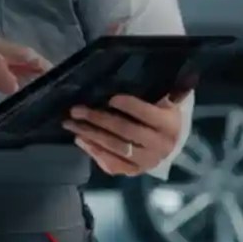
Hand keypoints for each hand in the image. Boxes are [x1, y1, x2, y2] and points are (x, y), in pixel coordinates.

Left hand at [64, 91, 189, 175]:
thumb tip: (145, 69)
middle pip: (125, 132)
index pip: (147, 114)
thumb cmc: (163, 111)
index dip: (130, 106)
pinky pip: (112, 165)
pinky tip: (81, 140)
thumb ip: (160, 86)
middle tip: (76, 110)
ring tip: (71, 124)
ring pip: (115, 149)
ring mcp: (147, 162)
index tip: (111, 98)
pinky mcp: (135, 172)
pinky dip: (95, 153)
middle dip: (98, 120)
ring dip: (90, 135)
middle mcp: (160, 146)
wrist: (171, 141)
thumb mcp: (166, 98)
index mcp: (169, 124)